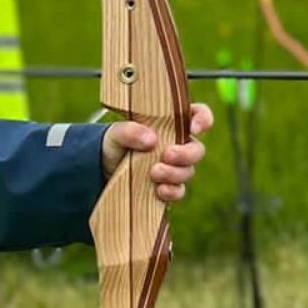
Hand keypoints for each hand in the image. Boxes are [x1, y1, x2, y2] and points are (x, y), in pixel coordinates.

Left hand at [99, 103, 213, 202]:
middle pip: (197, 149)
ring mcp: (175, 167)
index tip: (194, 127)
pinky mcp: (168, 187)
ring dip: (174, 173)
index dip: (203, 119)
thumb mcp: (116, 133)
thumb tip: (151, 140)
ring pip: (188, 171)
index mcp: (172, 123)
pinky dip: (172, 192)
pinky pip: (179, 191)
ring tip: (153, 172)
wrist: (104, 167)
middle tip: (167, 155)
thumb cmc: (116, 142)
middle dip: (187, 154)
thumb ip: (130, 131)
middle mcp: (178, 144)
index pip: (198, 115)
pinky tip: (159, 190)